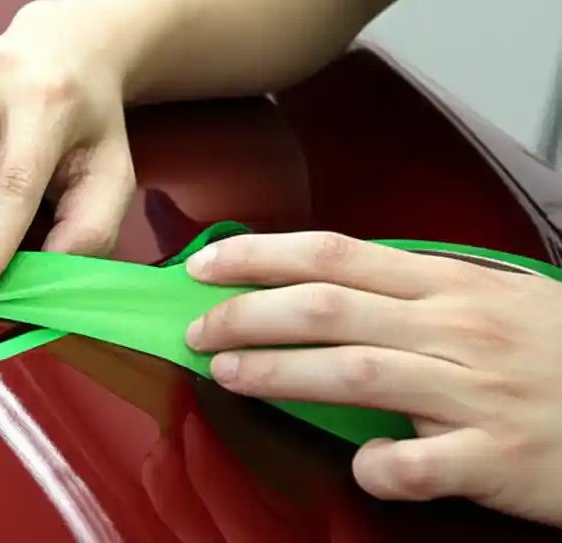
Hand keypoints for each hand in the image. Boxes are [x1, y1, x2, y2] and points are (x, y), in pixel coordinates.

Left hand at [183, 231, 561, 527]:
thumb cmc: (557, 355)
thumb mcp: (492, 300)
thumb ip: (413, 294)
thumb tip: (323, 290)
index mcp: (451, 285)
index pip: (335, 255)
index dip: (261, 256)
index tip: (206, 265)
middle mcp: (457, 330)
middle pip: (328, 308)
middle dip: (248, 313)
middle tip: (197, 327)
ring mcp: (476, 393)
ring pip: (355, 373)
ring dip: (279, 372)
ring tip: (227, 373)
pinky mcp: (496, 456)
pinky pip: (420, 463)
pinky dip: (380, 466)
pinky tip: (361, 466)